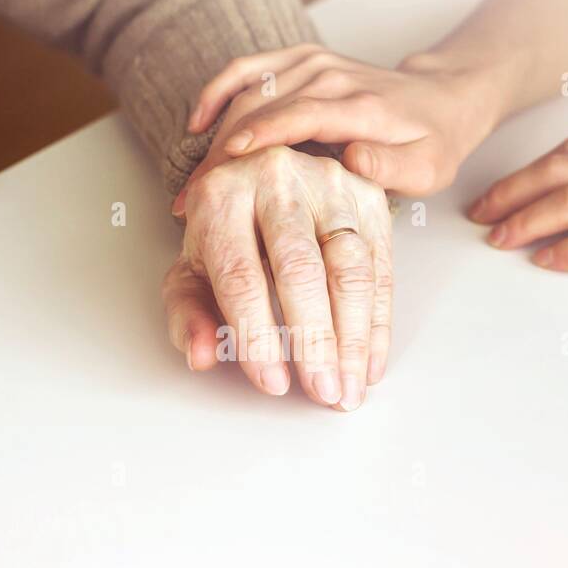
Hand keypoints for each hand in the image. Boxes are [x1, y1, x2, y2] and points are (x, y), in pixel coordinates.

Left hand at [164, 146, 392, 410]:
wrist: (258, 176)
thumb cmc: (225, 232)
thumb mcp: (191, 270)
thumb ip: (187, 315)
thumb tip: (201, 356)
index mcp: (222, 197)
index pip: (240, 276)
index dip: (258, 337)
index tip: (273, 384)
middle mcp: (277, 180)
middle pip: (301, 270)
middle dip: (314, 341)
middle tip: (322, 392)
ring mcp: (329, 185)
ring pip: (350, 269)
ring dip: (354, 338)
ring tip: (349, 387)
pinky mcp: (368, 199)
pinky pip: (381, 269)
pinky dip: (377, 324)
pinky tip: (368, 364)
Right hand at [175, 44, 493, 210]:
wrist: (442, 99)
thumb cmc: (432, 142)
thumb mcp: (427, 167)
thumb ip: (392, 165)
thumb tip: (354, 158)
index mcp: (360, 105)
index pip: (301, 113)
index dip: (262, 134)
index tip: (226, 160)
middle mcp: (331, 76)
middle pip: (264, 106)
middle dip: (224, 152)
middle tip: (197, 199)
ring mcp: (313, 63)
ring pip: (249, 91)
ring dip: (214, 135)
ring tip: (193, 181)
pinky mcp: (300, 60)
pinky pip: (249, 69)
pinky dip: (219, 90)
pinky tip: (197, 122)